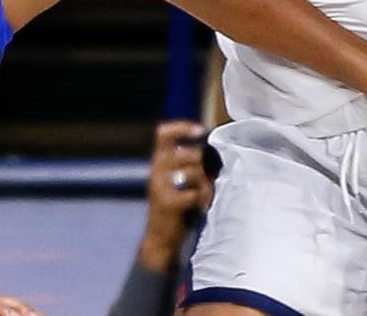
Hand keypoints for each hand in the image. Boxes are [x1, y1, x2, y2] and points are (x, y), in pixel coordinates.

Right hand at [140, 120, 210, 268]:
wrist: (160, 238)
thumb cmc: (175, 207)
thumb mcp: (176, 181)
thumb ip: (188, 165)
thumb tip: (210, 153)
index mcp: (158, 162)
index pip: (163, 134)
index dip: (182, 127)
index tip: (200, 130)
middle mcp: (156, 170)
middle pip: (187, 153)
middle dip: (203, 166)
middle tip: (207, 181)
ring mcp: (160, 186)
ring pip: (193, 172)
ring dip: (205, 185)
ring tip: (205, 196)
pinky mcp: (168, 202)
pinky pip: (194, 193)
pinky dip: (202, 199)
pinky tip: (200, 206)